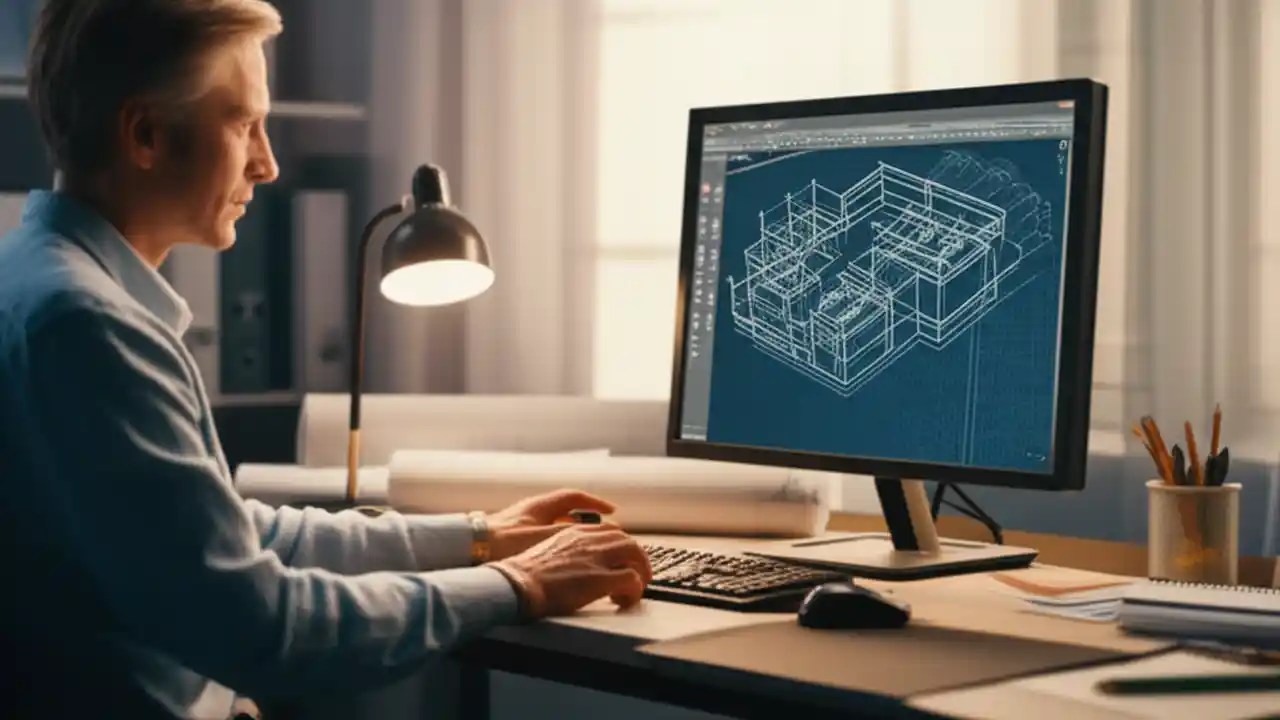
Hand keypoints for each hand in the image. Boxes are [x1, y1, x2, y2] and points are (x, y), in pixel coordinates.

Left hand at [485, 488, 616, 560]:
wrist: (467, 550)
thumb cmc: (502, 543)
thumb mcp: (543, 536)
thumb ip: (571, 533)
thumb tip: (600, 533)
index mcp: (540, 506)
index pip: (574, 497)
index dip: (595, 503)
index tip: (612, 511)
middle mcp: (530, 511)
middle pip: (565, 511)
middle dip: (585, 520)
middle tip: (602, 532)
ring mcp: (520, 525)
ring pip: (553, 525)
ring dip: (570, 534)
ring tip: (585, 548)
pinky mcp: (511, 540)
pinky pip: (541, 538)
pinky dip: (555, 545)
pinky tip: (559, 559)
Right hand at [489, 524, 652, 617]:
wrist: (516, 584)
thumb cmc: (523, 575)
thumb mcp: (546, 552)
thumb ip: (565, 552)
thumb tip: (574, 565)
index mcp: (574, 532)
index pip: (610, 530)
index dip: (620, 546)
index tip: (621, 560)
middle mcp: (588, 540)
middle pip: (628, 540)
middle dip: (637, 558)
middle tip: (636, 575)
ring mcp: (596, 558)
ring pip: (636, 554)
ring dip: (640, 572)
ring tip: (635, 589)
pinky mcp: (600, 579)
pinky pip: (632, 580)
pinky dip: (634, 592)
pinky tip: (623, 601)